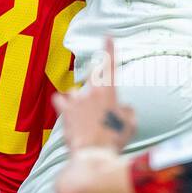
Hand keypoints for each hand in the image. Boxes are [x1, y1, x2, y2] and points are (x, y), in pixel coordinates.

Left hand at [52, 38, 135, 152]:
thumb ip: (128, 110)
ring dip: (79, 99)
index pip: (110, 65)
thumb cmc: (114, 141)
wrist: (93, 156)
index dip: (109, 48)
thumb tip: (123, 107)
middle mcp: (90, 92)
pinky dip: (63, 104)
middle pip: (92, 77)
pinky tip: (67, 112)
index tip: (107, 36)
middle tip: (99, 97)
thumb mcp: (131, 125)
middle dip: (96, 81)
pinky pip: (60, 100)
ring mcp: (75, 101)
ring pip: (75, 92)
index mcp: (108, 92)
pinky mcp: (64, 112)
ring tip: (85, 117)